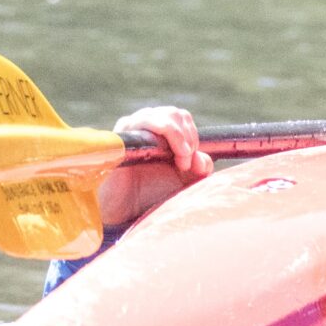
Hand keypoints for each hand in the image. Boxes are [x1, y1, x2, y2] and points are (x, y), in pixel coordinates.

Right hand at [97, 105, 212, 226]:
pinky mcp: (122, 134)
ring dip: (178, 136)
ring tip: (182, 161)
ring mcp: (132, 128)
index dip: (193, 137)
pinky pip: (144, 121)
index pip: (182, 118)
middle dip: (188, 137)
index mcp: (160, 132)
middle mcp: (145, 126)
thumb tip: (204, 159)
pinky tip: (169, 154)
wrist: (124, 212)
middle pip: (174, 113)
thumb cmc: (150, 196)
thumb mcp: (183, 182)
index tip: (194, 164)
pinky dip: (165, 133)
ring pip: (162, 116)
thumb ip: (199, 169)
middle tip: (186, 164)